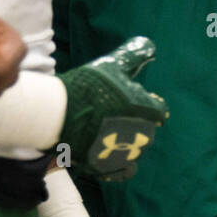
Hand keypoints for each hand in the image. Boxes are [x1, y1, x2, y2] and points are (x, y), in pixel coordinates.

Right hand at [58, 37, 168, 180]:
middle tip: (111, 114)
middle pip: (147, 130)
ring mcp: (127, 154)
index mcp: (146, 110)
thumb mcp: (112, 66)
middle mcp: (142, 135)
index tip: (131, 100)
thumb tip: (151, 46)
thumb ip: (134, 57)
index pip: (159, 110)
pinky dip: (121, 164)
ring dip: (126, 141)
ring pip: (136, 149)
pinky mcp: (110, 168)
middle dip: (134, 122)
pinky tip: (111, 154)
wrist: (58, 113)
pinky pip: (125, 171)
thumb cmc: (88, 86)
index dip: (147, 104)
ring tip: (104, 130)